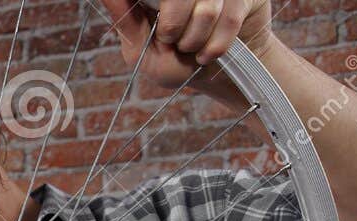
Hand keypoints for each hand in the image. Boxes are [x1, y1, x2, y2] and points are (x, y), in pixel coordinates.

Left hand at [99, 0, 273, 98]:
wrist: (219, 74)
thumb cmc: (175, 62)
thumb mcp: (140, 48)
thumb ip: (125, 19)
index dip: (166, 17)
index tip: (159, 34)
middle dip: (172, 27)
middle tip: (172, 41)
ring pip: (206, 9)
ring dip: (196, 40)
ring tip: (192, 48)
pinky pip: (230, 18)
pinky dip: (216, 46)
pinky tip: (209, 53)